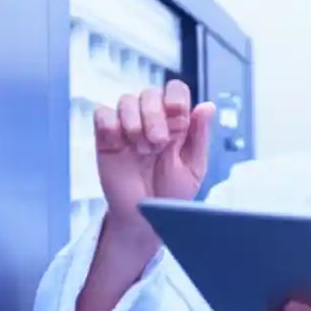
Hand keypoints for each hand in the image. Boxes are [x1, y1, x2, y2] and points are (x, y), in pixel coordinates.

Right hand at [94, 79, 214, 231]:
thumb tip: (207, 106)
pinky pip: (102, 114)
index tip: (177, 116)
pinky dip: (111, 125)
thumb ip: (199, 136)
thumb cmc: (170, 194)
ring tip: (141, 149)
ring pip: (126, 100)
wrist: (145, 220)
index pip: (175, 90)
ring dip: (134, 122)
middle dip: (154, 116)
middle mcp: (151, 120)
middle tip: (158, 144)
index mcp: (176, 123)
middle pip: (150, 93)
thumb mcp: (193, 168)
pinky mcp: (105, 138)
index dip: (175, 98)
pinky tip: (120, 144)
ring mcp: (127, 127)